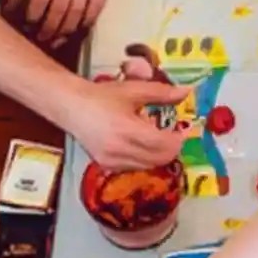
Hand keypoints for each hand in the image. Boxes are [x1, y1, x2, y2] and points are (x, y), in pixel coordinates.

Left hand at [8, 0, 110, 46]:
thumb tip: (9, 14)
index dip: (34, 17)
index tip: (28, 28)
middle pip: (60, 9)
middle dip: (49, 29)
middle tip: (42, 40)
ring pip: (78, 12)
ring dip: (66, 31)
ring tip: (57, 40)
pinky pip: (95, 9)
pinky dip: (85, 24)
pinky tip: (76, 30)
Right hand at [61, 57, 187, 169]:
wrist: (70, 106)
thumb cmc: (101, 96)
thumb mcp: (133, 90)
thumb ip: (162, 93)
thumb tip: (186, 92)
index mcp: (127, 129)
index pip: (164, 145)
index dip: (178, 139)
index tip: (183, 130)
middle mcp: (119, 150)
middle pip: (160, 159)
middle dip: (171, 148)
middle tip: (173, 134)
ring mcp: (112, 161)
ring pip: (149, 165)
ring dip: (158, 154)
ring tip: (154, 136)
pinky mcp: (106, 166)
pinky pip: (135, 167)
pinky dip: (144, 158)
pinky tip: (139, 143)